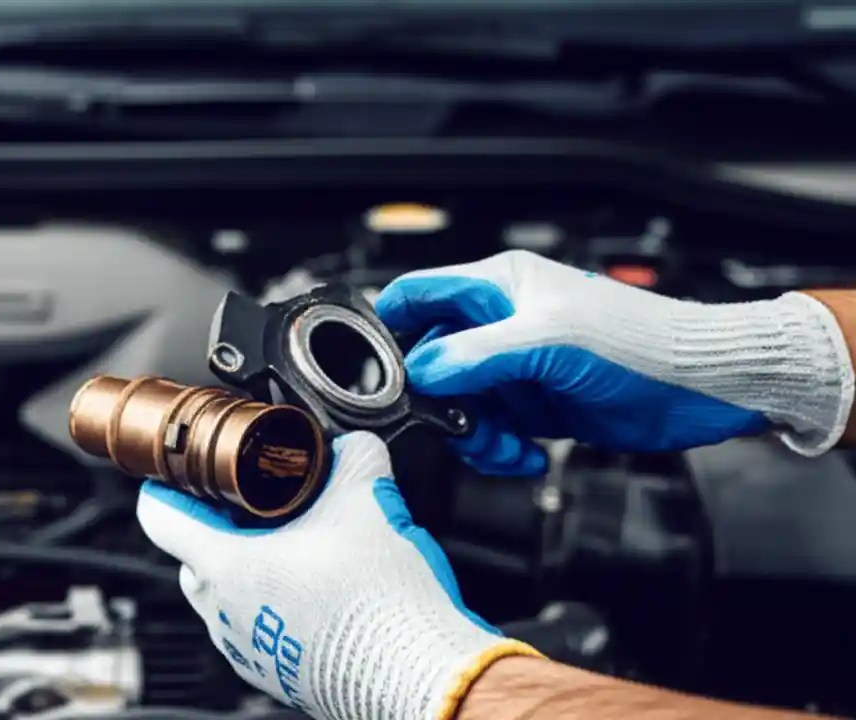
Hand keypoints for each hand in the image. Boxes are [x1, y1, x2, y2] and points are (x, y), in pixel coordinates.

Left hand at [136, 431, 539, 719]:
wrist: (416, 673)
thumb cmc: (378, 601)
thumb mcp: (365, 496)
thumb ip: (349, 454)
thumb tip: (348, 444)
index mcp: (224, 565)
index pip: (159, 513)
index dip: (172, 480)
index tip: (192, 468)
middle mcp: (223, 613)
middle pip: (196, 552)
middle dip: (227, 522)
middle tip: (270, 503)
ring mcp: (248, 649)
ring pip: (230, 592)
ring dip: (256, 565)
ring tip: (307, 546)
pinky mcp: (279, 673)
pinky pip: (262, 625)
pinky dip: (281, 602)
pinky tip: (326, 590)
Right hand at [374, 250, 852, 474]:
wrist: (701, 387)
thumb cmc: (639, 342)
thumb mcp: (546, 342)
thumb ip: (474, 355)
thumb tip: (421, 372)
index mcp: (497, 286)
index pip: (418, 296)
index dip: (392, 330)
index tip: (385, 373)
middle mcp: (501, 323)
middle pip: (433, 361)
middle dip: (440, 400)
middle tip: (461, 424)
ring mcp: (519, 367)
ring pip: (461, 403)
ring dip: (474, 434)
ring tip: (504, 447)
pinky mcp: (537, 405)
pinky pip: (494, 430)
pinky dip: (501, 450)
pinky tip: (527, 455)